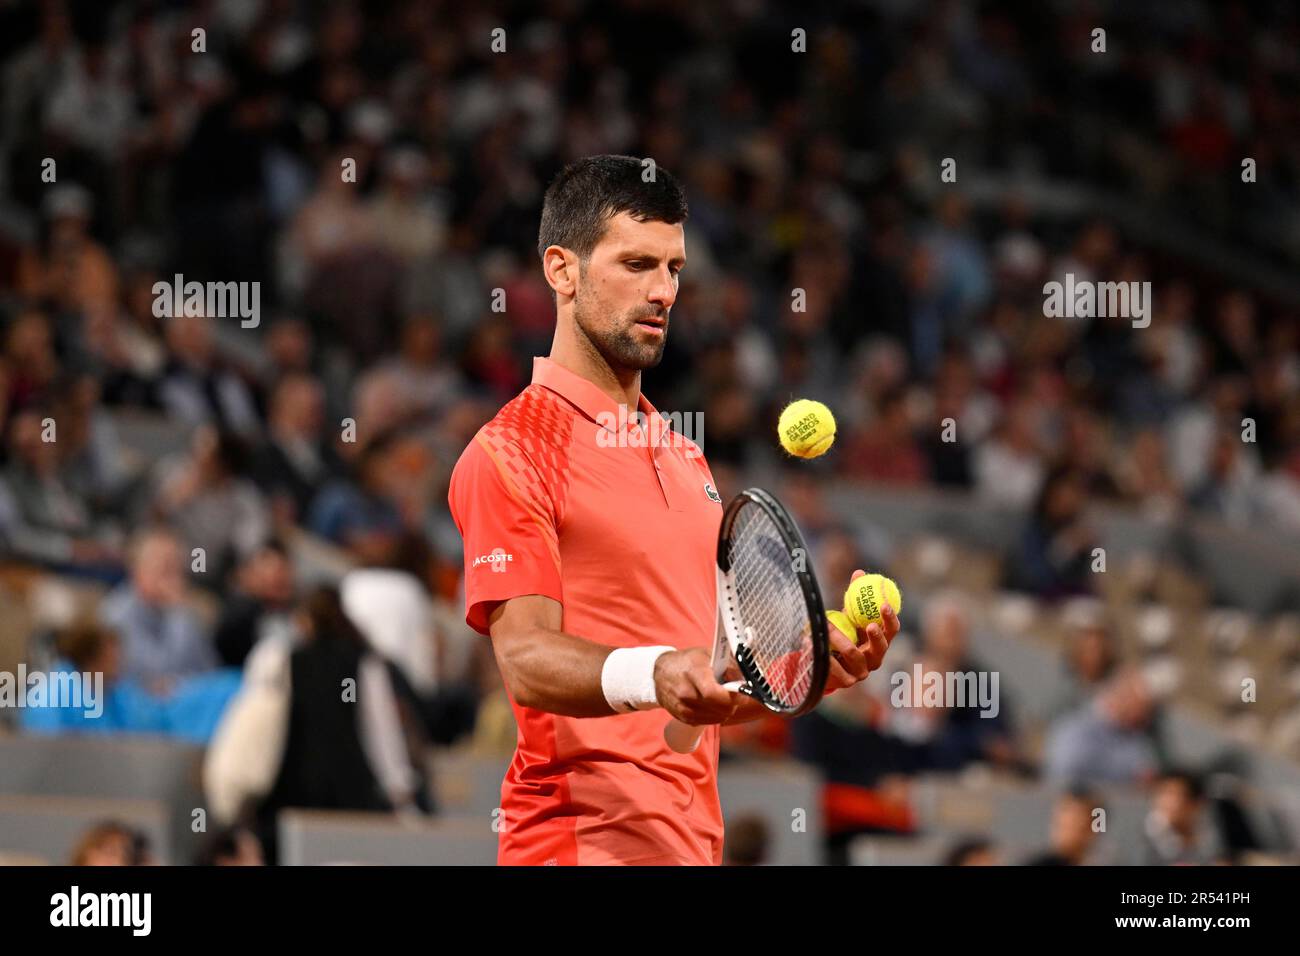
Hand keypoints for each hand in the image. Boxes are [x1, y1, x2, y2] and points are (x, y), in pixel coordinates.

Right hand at [654, 647, 744, 724]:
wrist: (661, 673)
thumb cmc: (688, 661)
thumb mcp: (709, 655)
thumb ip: (730, 666)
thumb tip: (747, 680)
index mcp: (693, 674)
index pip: (713, 694)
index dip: (732, 696)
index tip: (742, 691)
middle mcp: (686, 693)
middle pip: (719, 709)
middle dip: (733, 703)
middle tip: (734, 693)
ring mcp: (683, 708)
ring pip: (717, 718)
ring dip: (725, 710)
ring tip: (721, 696)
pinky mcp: (683, 718)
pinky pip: (708, 722)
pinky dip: (715, 715)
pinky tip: (712, 703)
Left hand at [825, 568, 900, 693]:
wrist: (822, 660)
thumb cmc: (840, 633)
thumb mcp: (847, 614)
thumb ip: (854, 596)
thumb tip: (859, 573)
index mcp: (879, 641)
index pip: (892, 630)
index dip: (891, 618)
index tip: (884, 604)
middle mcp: (875, 658)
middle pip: (882, 647)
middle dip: (877, 635)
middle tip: (869, 624)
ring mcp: (862, 672)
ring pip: (854, 653)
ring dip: (839, 637)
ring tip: (827, 626)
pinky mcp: (847, 682)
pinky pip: (836, 666)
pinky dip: (825, 652)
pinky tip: (813, 642)